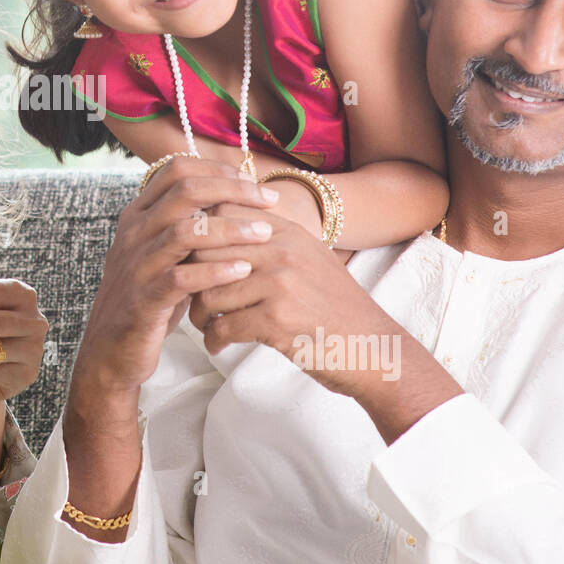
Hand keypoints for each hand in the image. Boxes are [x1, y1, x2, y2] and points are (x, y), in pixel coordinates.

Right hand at [70, 156, 275, 396]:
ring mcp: (137, 265)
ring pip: (184, 231)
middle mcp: (134, 233)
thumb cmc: (149, 298)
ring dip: (230, 229)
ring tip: (264, 233)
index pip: (176, 169)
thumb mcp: (162, 255)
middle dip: (232, 190)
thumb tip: (231, 198)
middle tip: (268, 201)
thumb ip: (185, 226)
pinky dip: (215, 271)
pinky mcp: (145, 299)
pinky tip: (243, 271)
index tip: (252, 182)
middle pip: (185, 191)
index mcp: (138, 215)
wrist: (111, 349)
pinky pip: (182, 278)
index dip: (217, 170)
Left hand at [187, 201, 397, 395]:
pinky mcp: (277, 320)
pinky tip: (218, 345)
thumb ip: (273, 241)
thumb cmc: (336, 309)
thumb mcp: (310, 259)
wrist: (374, 349)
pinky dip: (214, 339)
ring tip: (204, 326)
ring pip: (209, 292)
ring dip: (199, 315)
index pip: (223, 214)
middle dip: (190, 277)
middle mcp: (282, 251)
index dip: (199, 235)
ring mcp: (280, 284)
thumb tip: (225, 227)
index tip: (193, 258)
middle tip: (189, 297)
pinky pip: (223, 326)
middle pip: (207, 251)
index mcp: (288, 232)